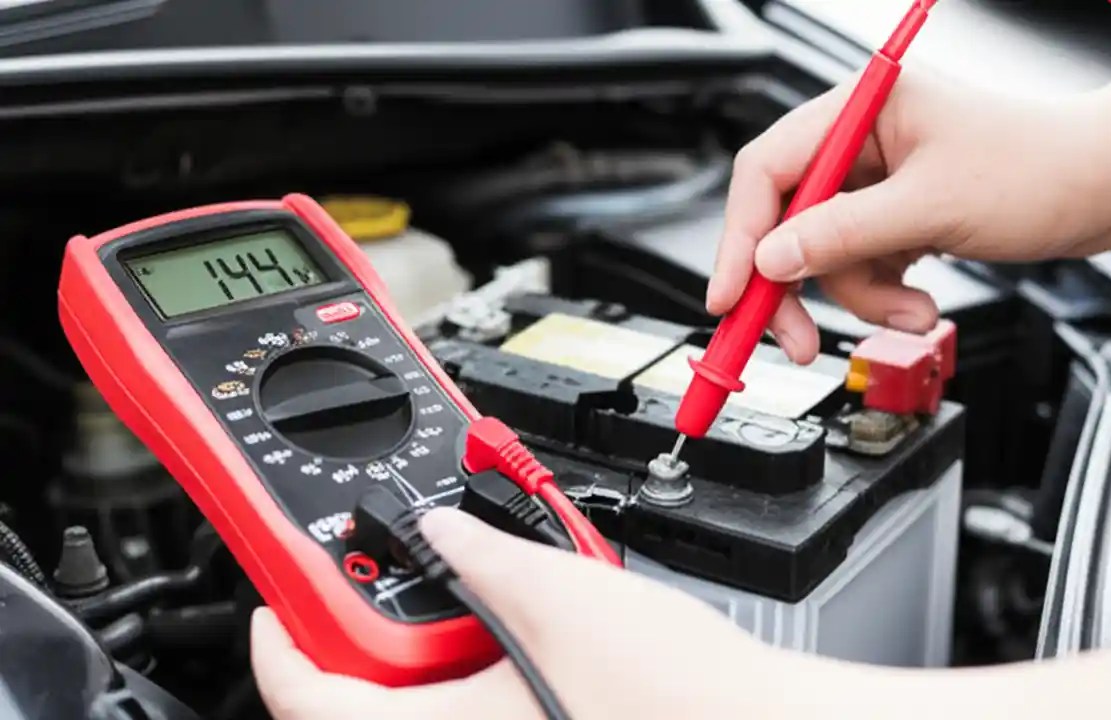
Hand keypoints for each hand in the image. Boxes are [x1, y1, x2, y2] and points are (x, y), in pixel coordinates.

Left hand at [251, 508, 791, 718]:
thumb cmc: (678, 696)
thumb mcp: (560, 590)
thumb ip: (481, 546)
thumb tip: (443, 520)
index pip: (306, 700)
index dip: (275, 642)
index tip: (276, 604)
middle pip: (357, 711)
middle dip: (356, 645)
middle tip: (376, 589)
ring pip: (417, 719)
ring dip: (414, 665)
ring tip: (457, 608)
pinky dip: (465, 688)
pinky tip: (510, 646)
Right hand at [708, 70, 1110, 363]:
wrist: (1110, 186)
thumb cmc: (1041, 170)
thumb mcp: (932, 208)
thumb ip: (842, 235)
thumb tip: (772, 260)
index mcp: (861, 108)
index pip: (768, 170)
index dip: (741, 237)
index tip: (730, 295)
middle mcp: (862, 139)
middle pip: (788, 220)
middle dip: (797, 285)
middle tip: (798, 339)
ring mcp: (880, 180)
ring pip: (826, 255)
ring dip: (862, 296)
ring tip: (912, 310)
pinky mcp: (898, 214)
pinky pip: (862, 265)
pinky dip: (884, 294)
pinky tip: (920, 299)